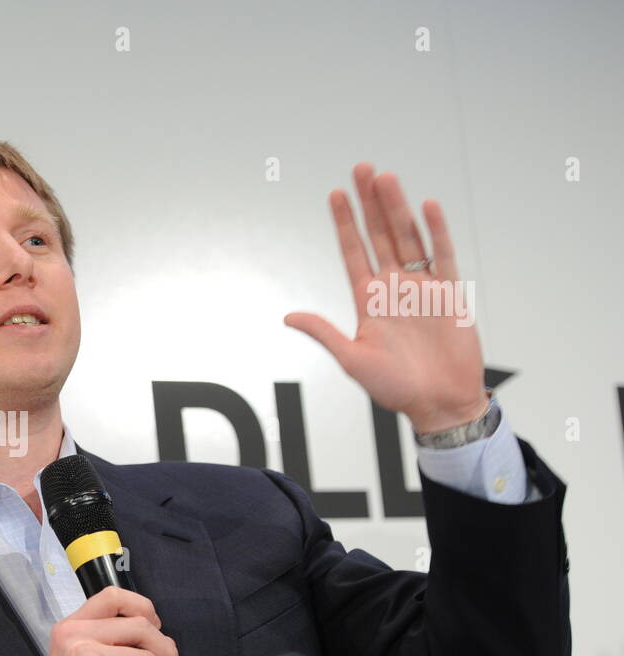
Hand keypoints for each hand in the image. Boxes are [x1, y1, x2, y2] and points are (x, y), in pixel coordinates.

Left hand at [283, 163, 488, 433]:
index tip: (335, 195)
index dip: (344, 224)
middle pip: (380, 235)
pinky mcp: (450, 293)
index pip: (353, 252)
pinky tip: (428, 206)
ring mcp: (422, 287)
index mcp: (368, 301)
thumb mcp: (353, 360)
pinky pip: (443, 256)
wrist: (440, 403)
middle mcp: (393, 287)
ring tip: (386, 178)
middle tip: (362, 169)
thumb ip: (325, 333)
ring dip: (397, 208)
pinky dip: (437, 232)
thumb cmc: (396, 389)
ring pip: (408, 238)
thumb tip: (288, 317)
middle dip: (370, 203)